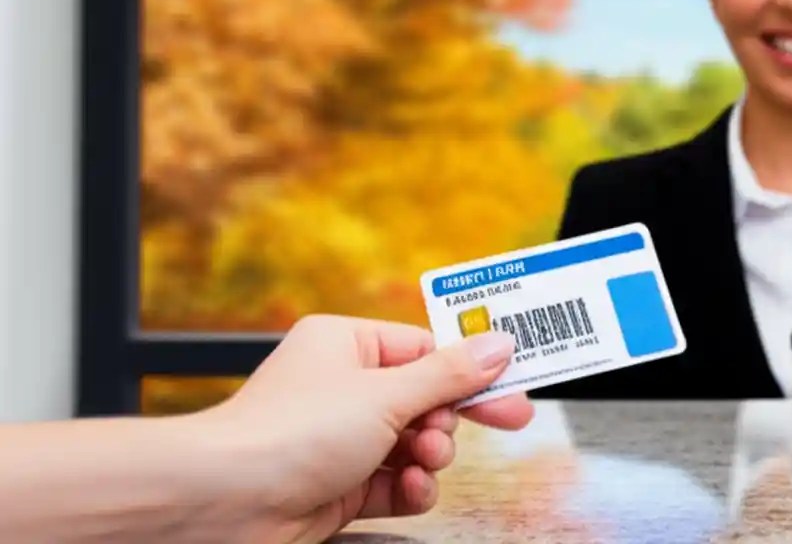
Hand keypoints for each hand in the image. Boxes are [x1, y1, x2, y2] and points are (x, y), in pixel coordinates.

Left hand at [195, 314, 532, 543]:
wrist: (223, 504)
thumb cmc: (288, 433)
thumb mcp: (385, 394)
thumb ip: (449, 374)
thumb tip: (497, 343)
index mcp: (346, 344)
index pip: (427, 349)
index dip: (472, 369)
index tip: (513, 384)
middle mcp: (343, 388)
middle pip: (427, 399)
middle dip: (450, 419)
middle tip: (502, 422)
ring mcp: (341, 439)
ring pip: (416, 444)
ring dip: (432, 458)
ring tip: (425, 463)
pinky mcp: (339, 485)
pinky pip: (395, 482)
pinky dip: (410, 488)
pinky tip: (411, 490)